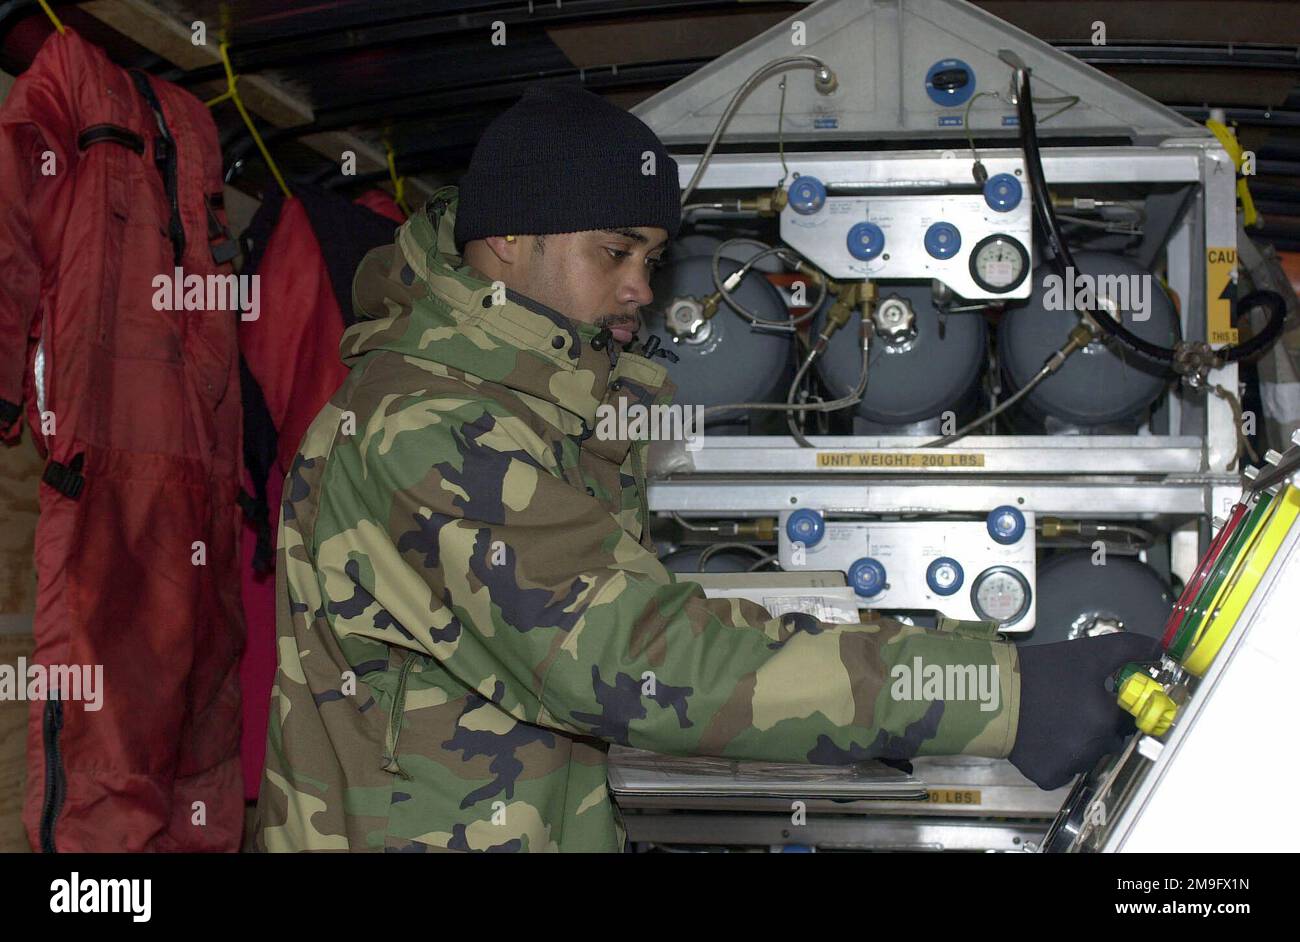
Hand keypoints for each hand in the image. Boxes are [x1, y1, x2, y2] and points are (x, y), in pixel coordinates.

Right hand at [1009, 632, 1164, 789]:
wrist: (991, 692)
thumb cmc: (1041, 671)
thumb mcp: (1087, 652)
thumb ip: (1128, 648)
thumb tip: (1159, 648)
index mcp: (1107, 719)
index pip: (1125, 718)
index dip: (1110, 705)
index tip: (1090, 696)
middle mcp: (1094, 748)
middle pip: (1105, 739)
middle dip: (1093, 724)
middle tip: (1067, 705)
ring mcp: (1070, 766)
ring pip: (1084, 756)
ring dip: (1075, 743)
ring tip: (1050, 720)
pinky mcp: (1047, 777)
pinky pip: (1061, 771)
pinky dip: (1054, 759)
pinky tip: (1040, 738)